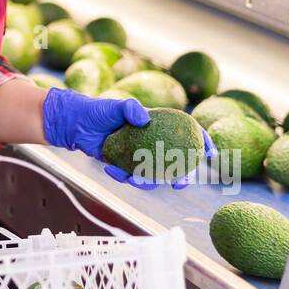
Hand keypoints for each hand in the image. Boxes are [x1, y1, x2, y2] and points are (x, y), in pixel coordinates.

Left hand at [41, 86, 214, 189]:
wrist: (76, 124)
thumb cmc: (99, 110)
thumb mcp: (116, 104)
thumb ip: (130, 108)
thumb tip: (144, 119)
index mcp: (157, 125)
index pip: (187, 132)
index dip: (202, 142)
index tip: (212, 155)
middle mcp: (151, 141)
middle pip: (176, 162)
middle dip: (183, 176)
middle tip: (181, 184)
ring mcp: (139, 155)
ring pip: (153, 176)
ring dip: (148, 182)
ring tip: (135, 179)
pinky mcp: (124, 165)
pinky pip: (130, 177)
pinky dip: (123, 177)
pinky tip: (111, 171)